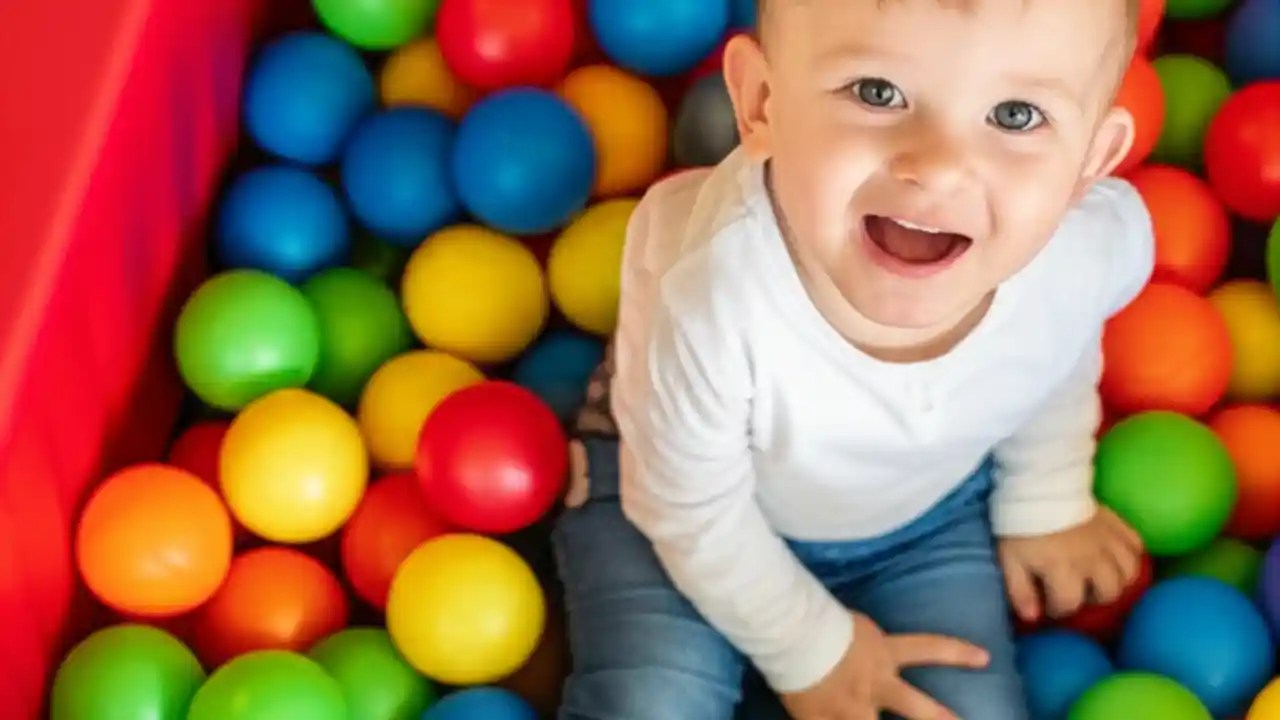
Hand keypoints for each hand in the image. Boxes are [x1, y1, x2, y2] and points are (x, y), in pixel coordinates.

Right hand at [780, 613, 989, 719]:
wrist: (790, 634)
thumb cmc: (816, 619)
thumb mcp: (849, 626)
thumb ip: (865, 640)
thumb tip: (868, 641)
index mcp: (882, 653)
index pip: (928, 648)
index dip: (957, 653)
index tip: (985, 658)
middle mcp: (875, 684)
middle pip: (918, 707)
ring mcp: (852, 707)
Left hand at [998, 507, 1143, 621]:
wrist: (1039, 486)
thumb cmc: (1021, 526)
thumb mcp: (1010, 559)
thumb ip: (1020, 591)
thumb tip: (1032, 618)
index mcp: (1064, 571)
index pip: (1069, 605)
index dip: (1057, 610)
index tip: (1049, 605)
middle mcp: (1093, 561)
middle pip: (1107, 594)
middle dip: (1092, 599)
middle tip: (1077, 592)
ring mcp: (1109, 543)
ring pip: (1128, 575)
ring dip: (1116, 583)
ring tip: (1099, 581)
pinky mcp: (1118, 525)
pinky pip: (1137, 547)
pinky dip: (1131, 558)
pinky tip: (1118, 560)